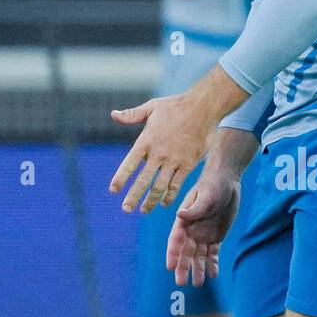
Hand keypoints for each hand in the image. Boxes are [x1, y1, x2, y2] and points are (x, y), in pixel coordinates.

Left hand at [109, 94, 207, 212]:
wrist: (203, 107)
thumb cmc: (176, 106)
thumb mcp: (151, 107)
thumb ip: (132, 115)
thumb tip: (113, 115)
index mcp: (146, 140)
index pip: (129, 163)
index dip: (121, 178)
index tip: (113, 190)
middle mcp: (159, 153)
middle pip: (143, 180)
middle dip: (133, 197)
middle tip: (126, 209)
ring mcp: (174, 160)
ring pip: (160, 186)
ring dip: (151, 201)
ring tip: (144, 210)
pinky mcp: (188, 164)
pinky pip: (177, 184)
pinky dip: (170, 196)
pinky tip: (164, 203)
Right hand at [165, 168, 241, 286]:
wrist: (227, 181)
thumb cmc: (213, 184)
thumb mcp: (205, 195)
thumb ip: (194, 208)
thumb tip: (180, 215)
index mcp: (184, 220)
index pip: (175, 239)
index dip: (172, 253)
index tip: (169, 267)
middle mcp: (191, 230)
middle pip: (185, 252)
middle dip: (183, 267)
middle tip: (181, 283)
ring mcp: (203, 235)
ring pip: (199, 256)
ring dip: (198, 269)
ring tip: (198, 284)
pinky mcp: (216, 236)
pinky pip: (213, 253)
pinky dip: (213, 264)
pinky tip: (213, 275)